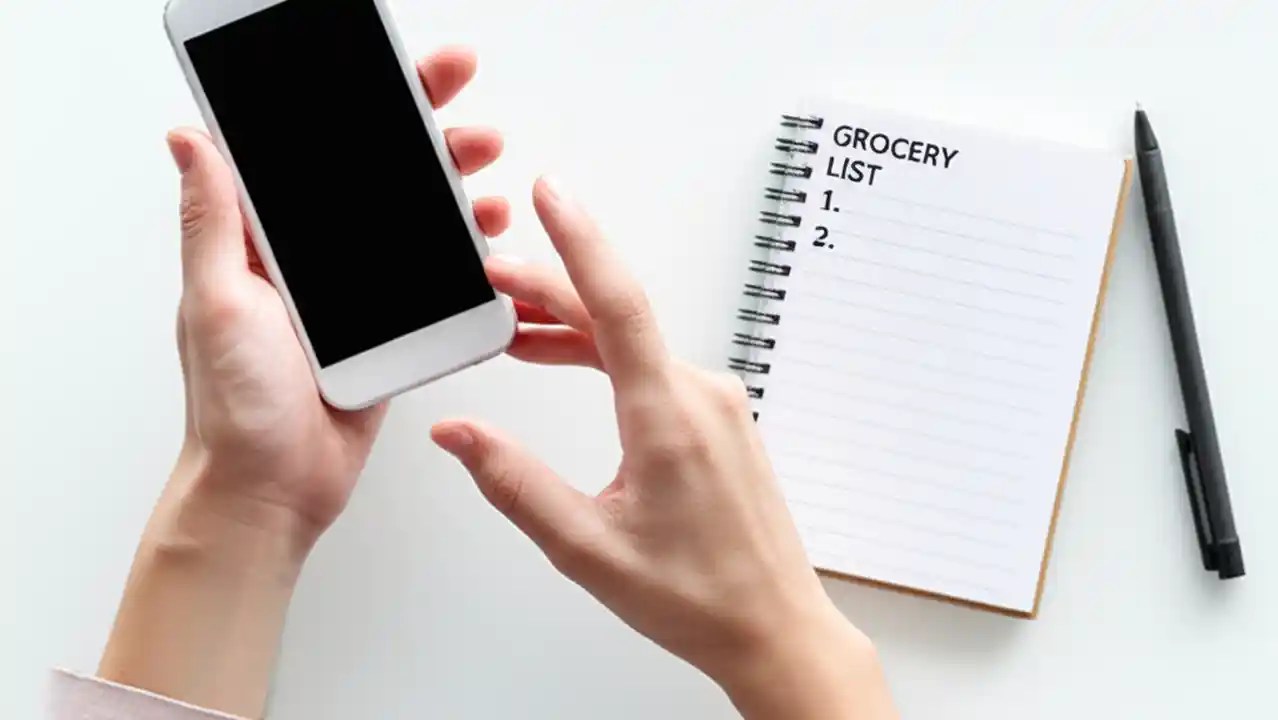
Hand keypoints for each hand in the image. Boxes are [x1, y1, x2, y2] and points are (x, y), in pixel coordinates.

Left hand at [166, 47, 508, 539]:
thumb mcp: (217, 302)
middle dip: (425, 140)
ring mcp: (351, 296)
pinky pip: (428, 281)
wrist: (273, 490)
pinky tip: (485, 241)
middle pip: (374, 179)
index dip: (359, 109)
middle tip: (465, 122)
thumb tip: (191, 140)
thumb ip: (214, 221)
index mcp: (263, 242)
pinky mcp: (385, 330)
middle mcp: (310, 260)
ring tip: (486, 177)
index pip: (314, 155)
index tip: (402, 79)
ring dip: (451, 193)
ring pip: (410, 225)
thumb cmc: (233, 409)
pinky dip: (461, 257)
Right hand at [433, 178, 896, 718]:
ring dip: (574, 328)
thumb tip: (459, 432)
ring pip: (634, 342)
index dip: (579, 241)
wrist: (772, 627)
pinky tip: (572, 363)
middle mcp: (700, 396)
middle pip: (616, 317)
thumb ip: (513, 482)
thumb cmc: (696, 596)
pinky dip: (606, 355)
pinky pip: (654, 366)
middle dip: (548, 292)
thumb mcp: (584, 548)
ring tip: (514, 329)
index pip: (618, 304)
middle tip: (492, 279)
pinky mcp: (719, 419)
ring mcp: (717, 404)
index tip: (552, 195)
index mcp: (668, 418)